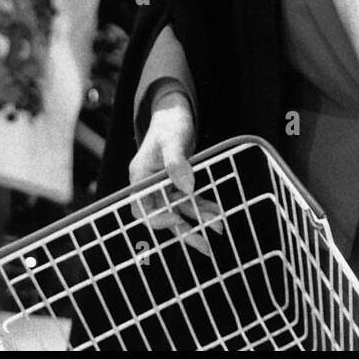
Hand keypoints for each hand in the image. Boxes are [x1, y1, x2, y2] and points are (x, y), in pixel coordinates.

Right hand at [128, 87, 221, 255]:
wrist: (174, 111)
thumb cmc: (169, 122)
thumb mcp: (172, 140)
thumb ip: (177, 163)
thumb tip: (188, 188)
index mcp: (140, 177)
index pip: (142, 209)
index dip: (158, 219)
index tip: (178, 220)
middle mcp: (150, 185)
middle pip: (163, 215)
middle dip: (184, 232)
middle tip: (205, 248)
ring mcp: (164, 185)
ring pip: (179, 210)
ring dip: (198, 221)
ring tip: (218, 230)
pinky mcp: (178, 181)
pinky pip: (190, 200)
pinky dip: (203, 206)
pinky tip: (218, 212)